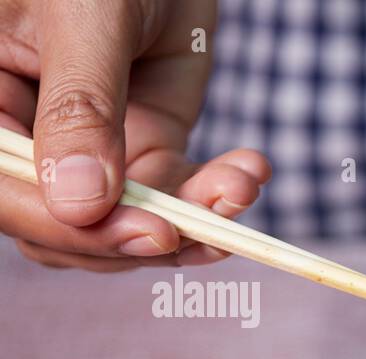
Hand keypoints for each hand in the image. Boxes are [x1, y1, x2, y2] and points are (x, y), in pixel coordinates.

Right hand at [0, 0, 270, 270]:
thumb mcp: (82, 21)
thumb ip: (78, 108)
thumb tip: (80, 205)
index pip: (5, 192)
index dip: (72, 228)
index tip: (150, 233)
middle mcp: (25, 137)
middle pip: (65, 227)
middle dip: (142, 236)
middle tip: (205, 230)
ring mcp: (88, 149)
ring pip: (126, 225)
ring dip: (192, 220)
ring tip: (238, 186)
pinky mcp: (145, 146)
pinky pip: (174, 195)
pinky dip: (216, 195)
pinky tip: (247, 172)